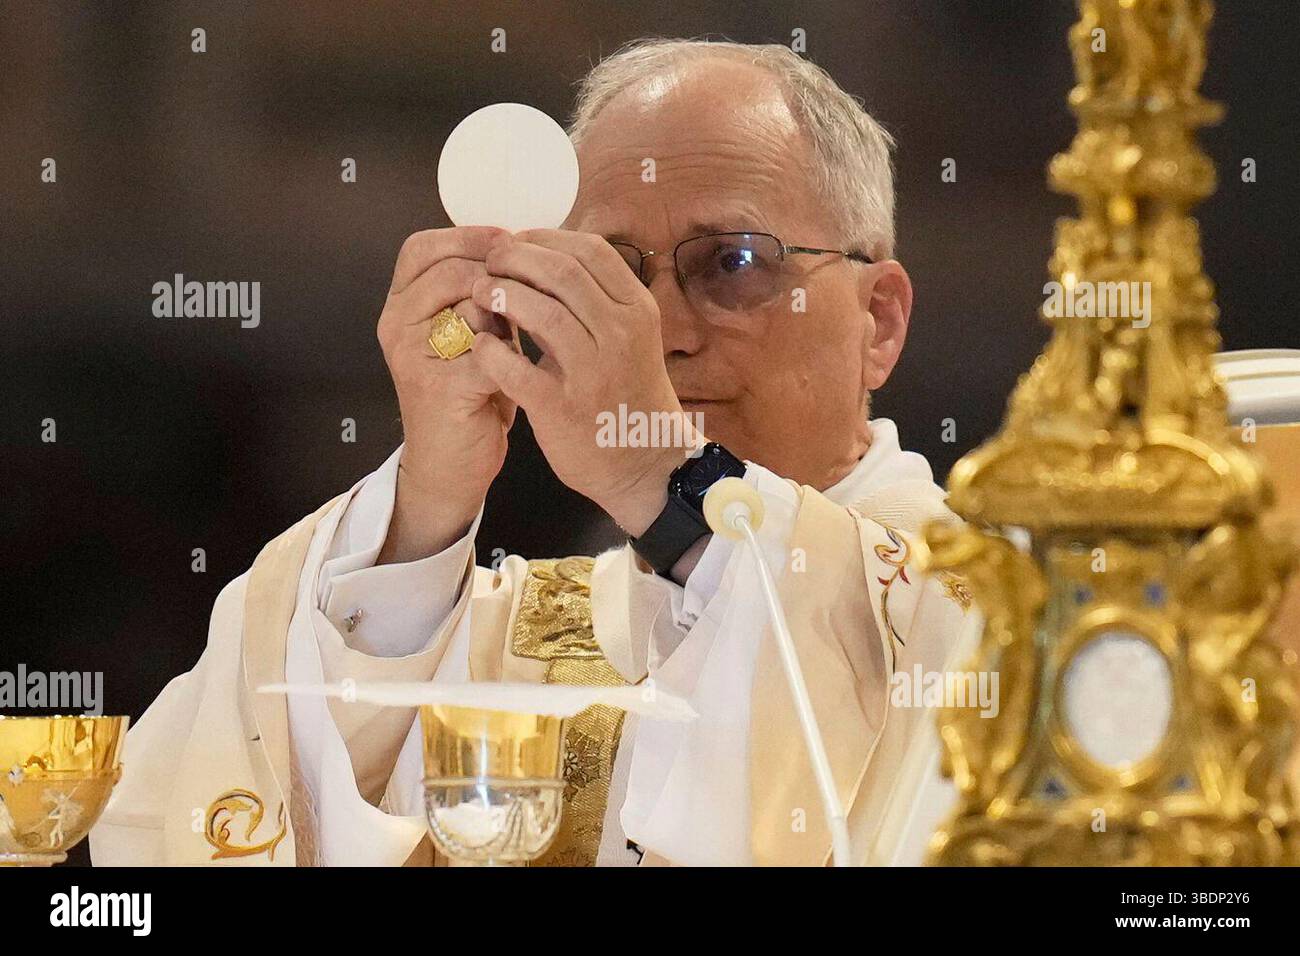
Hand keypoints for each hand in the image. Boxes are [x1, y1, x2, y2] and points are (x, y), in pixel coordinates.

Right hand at [376, 226, 515, 561]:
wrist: (452, 466)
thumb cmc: (471, 394)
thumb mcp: (470, 332)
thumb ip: (481, 292)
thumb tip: (522, 246)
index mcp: (401, 305)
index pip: (423, 248)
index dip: (469, 237)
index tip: (511, 239)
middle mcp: (397, 325)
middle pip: (450, 270)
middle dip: (499, 277)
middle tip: (529, 292)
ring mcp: (413, 358)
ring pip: (471, 307)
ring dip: (508, 317)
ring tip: (521, 336)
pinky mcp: (439, 389)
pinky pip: (489, 353)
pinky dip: (517, 357)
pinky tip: (529, 364)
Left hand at [469, 230, 701, 535]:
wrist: (645, 463)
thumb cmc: (626, 392)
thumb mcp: (626, 335)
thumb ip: (591, 299)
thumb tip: (541, 256)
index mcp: (637, 309)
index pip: (589, 250)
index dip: (545, 237)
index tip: (516, 241)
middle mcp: (622, 333)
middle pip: (562, 272)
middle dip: (517, 258)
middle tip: (489, 261)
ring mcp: (594, 371)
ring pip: (542, 312)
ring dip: (501, 294)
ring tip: (479, 291)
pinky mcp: (563, 408)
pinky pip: (517, 368)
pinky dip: (492, 351)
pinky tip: (482, 343)